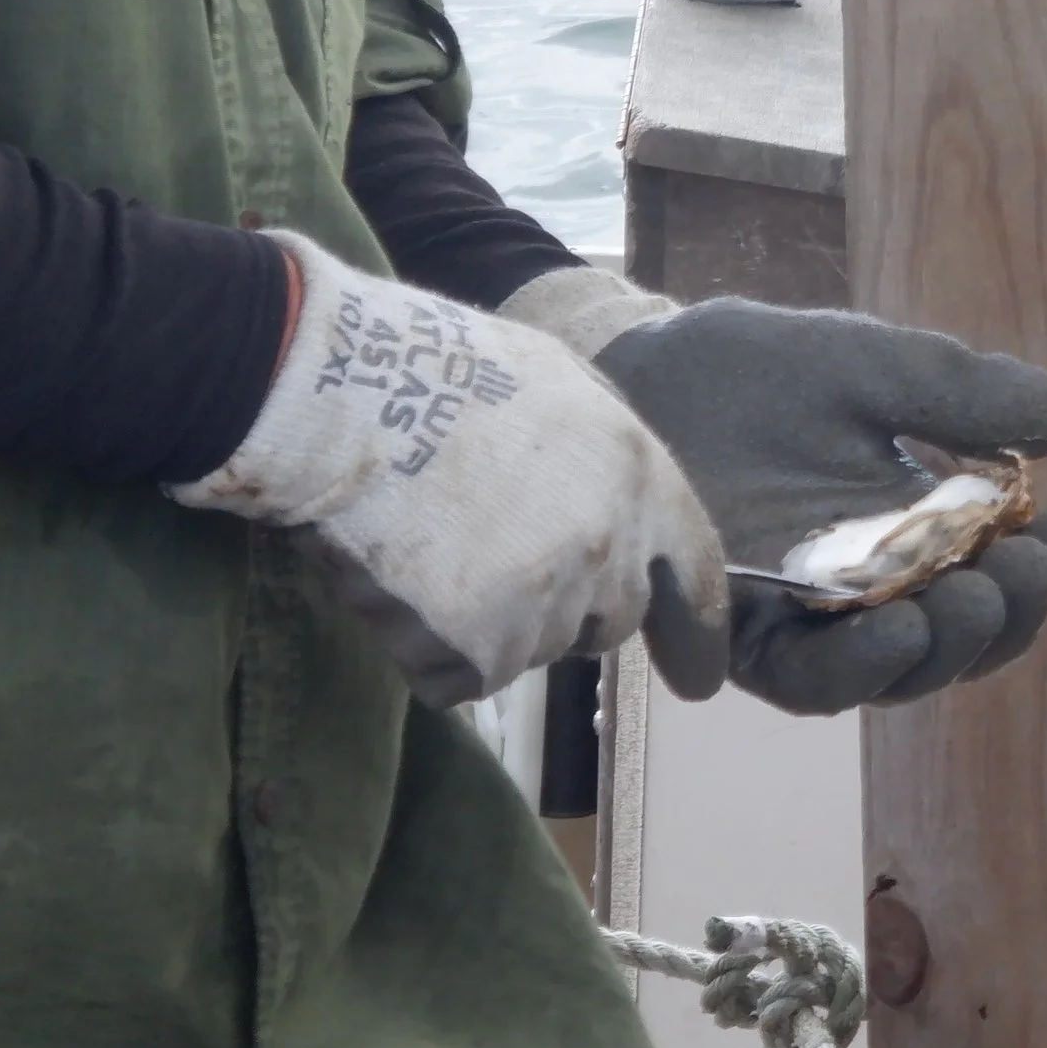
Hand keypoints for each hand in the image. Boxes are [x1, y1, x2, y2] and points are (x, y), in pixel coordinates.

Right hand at [172, 236, 728, 709]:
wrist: (347, 398)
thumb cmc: (442, 370)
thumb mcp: (560, 382)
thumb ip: (605, 456)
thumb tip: (617, 502)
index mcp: (638, 479)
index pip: (695, 575)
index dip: (696, 630)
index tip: (699, 677)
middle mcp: (606, 552)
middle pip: (607, 621)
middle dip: (567, 604)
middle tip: (496, 552)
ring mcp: (543, 606)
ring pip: (529, 647)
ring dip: (491, 619)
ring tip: (434, 542)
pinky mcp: (474, 650)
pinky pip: (462, 674)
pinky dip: (432, 647)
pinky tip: (404, 581)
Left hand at [586, 298, 1046, 713]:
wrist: (635, 373)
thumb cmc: (750, 371)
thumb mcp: (868, 366)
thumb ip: (955, 391)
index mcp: (917, 526)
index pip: (1001, 566)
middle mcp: (875, 586)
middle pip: (964, 633)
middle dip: (1012, 610)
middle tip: (1029, 566)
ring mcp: (811, 621)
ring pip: (900, 669)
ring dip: (950, 645)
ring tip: (975, 600)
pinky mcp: (746, 643)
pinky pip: (814, 681)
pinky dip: (862, 666)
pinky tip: (895, 627)